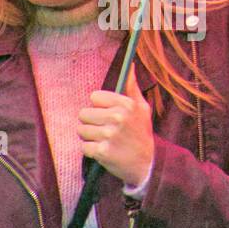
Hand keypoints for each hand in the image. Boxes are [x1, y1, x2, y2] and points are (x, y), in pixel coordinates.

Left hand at [78, 67, 154, 186]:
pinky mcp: (102, 152)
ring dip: (89, 137)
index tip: (108, 115)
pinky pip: (83, 147)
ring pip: (81, 130)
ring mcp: (109, 135)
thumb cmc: (141, 133)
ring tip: (104, 141)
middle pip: (83, 113)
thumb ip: (131, 86)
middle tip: (105, 130)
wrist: (147, 164)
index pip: (94, 97)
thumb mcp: (141, 108)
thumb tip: (130, 63)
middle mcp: (117, 118)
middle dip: (92, 122)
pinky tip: (103, 151)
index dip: (99, 107)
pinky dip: (90, 151)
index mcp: (125, 104)